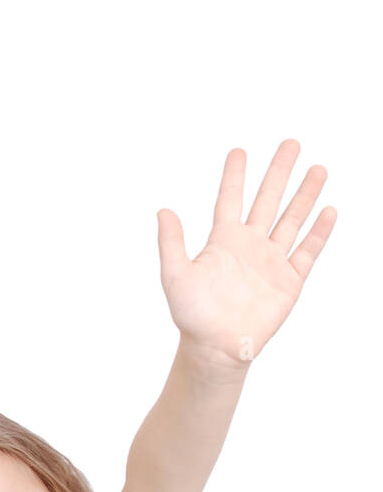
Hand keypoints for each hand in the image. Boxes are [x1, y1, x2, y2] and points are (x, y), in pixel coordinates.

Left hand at [156, 138, 336, 366]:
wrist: (216, 348)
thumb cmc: (192, 317)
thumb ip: (171, 243)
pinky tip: (328, 211)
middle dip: (279, 172)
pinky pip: (307, 252)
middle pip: (268, 200)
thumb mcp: (176, 276)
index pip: (231, 199)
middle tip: (291, 143)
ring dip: (305, 195)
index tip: (240, 151)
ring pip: (291, 220)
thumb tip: (163, 210)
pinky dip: (318, 232)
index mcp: (223, 241)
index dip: (235, 176)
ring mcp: (271, 262)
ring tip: (318, 169)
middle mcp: (250, 246)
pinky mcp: (288, 281)